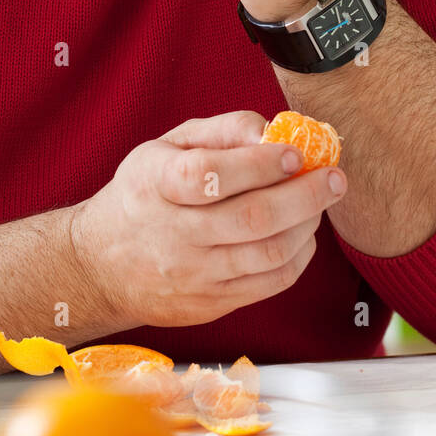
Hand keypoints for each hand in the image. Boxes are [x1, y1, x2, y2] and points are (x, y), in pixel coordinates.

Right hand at [69, 110, 346, 330]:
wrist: (101, 266)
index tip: (293, 152)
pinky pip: (268, 284)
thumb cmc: (144, 194)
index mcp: (156, 185)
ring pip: (267, 255)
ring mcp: (192, 275)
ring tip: (321, 201)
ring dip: (307, 225)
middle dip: (304, 196)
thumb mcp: (166, 148)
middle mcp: (173, 233)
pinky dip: (297, 257)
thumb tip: (272, 131)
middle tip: (334, 178)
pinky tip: (303, 235)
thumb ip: (221, 132)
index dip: (258, 164)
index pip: (210, 175)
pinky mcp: (209, 304)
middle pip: (251, 219)